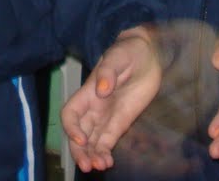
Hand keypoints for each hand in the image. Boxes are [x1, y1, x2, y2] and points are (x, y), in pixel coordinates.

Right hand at [61, 26, 163, 172]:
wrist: (148, 55)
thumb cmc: (129, 51)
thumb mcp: (118, 56)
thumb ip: (107, 72)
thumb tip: (100, 89)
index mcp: (88, 92)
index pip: (70, 113)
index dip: (71, 128)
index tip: (81, 139)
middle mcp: (93, 108)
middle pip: (79, 133)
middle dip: (79, 151)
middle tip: (87, 165)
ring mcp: (107, 117)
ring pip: (92, 141)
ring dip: (91, 155)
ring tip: (100, 166)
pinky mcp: (121, 123)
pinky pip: (108, 141)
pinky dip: (105, 152)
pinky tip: (107, 162)